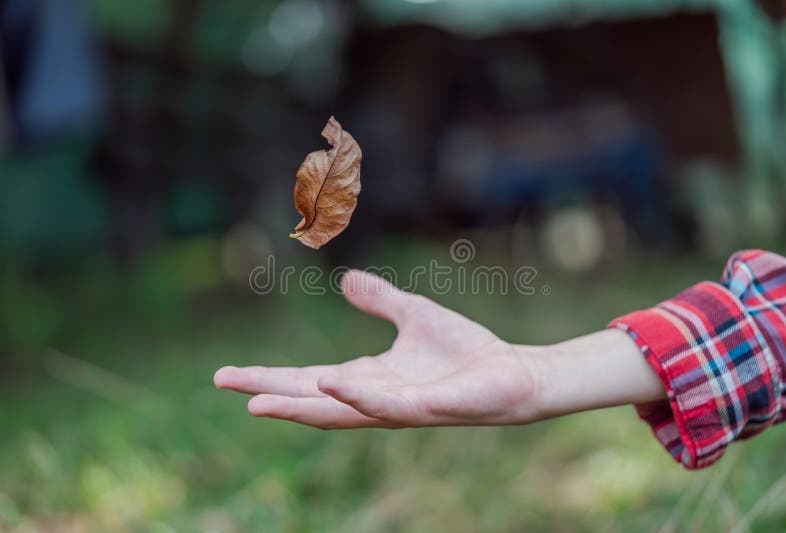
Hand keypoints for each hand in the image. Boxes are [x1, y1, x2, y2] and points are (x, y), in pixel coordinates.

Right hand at [214, 270, 544, 428]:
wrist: (513, 374)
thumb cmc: (465, 352)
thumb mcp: (414, 315)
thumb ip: (380, 300)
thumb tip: (345, 279)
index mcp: (368, 378)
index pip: (308, 380)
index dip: (268, 376)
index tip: (227, 374)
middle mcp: (375, 398)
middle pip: (311, 398)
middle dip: (267, 393)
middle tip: (225, 384)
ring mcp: (399, 407)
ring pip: (340, 411)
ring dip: (300, 406)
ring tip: (258, 402)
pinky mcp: (428, 408)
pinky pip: (387, 405)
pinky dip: (357, 395)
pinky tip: (332, 381)